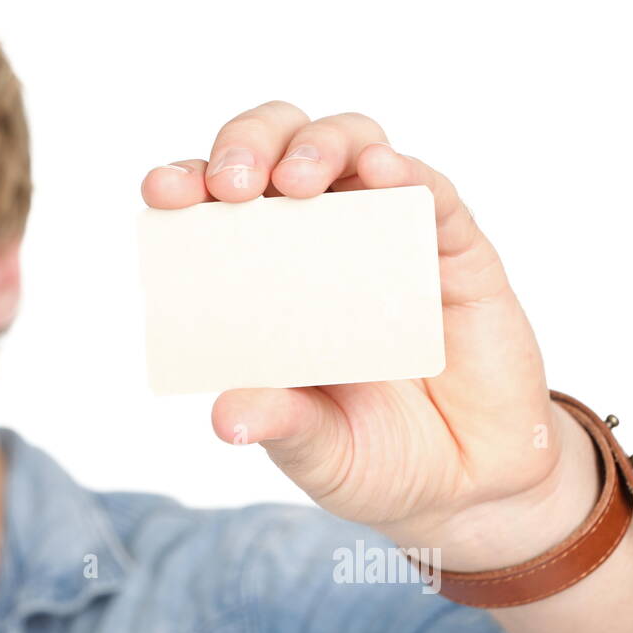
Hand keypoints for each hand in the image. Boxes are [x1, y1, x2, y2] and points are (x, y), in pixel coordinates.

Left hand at [140, 102, 598, 561]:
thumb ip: (280, 425)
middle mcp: (319, 240)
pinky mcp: (455, 249)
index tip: (161, 192)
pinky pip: (432, 193)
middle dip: (247, 145)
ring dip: (320, 146)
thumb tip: (226, 418)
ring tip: (298, 180)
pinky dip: (407, 171)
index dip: (185, 183)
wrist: (471, 488)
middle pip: (277, 148)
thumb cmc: (375, 457)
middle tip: (233, 185)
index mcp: (262, 277)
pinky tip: (381, 170)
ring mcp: (389, 235)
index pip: (212, 207)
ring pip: (351, 145)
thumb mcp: (317, 451)